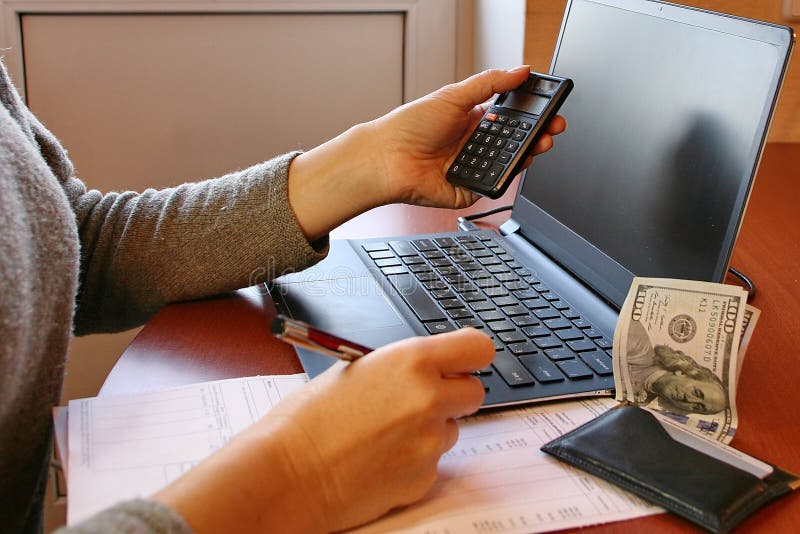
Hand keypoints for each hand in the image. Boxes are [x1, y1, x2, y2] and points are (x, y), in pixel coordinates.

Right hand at [153, 328, 493, 532]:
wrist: (287, 473)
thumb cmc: (308, 418)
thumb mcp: (356, 369)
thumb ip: (402, 366)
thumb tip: (430, 368)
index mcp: (412, 362)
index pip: (477, 348)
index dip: (469, 357)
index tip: (461, 363)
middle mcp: (428, 399)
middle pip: (474, 392)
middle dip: (452, 395)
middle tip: (420, 400)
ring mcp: (429, 442)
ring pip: (451, 429)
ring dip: (429, 429)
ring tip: (384, 433)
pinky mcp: (424, 478)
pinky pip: (433, 462)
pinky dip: (414, 459)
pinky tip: (379, 457)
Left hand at [369, 66, 566, 207]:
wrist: (387, 158)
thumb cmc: (409, 126)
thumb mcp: (453, 96)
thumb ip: (489, 83)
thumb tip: (520, 70)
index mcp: (472, 121)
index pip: (510, 118)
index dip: (531, 115)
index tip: (550, 110)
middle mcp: (474, 145)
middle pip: (514, 143)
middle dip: (536, 136)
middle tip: (552, 129)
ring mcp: (473, 169)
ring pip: (508, 164)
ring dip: (526, 155)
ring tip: (538, 145)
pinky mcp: (469, 190)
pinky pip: (493, 184)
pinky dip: (502, 176)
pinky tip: (508, 165)